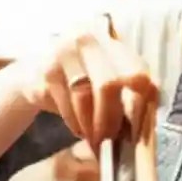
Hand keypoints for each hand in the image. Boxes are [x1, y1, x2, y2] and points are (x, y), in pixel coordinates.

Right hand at [15, 18, 157, 148]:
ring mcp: (64, 51)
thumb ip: (129, 96)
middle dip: (110, 119)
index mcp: (114, 43)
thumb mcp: (109, 81)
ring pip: (83, 96)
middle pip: (108, 84)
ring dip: (90, 125)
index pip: (137, 72)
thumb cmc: (81, 81)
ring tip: (93, 138)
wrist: (35, 72)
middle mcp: (89, 40)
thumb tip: (145, 128)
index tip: (136, 131)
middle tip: (109, 140)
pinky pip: (64, 104)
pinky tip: (77, 127)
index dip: (140, 105)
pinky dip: (73, 122)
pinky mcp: (46, 70)